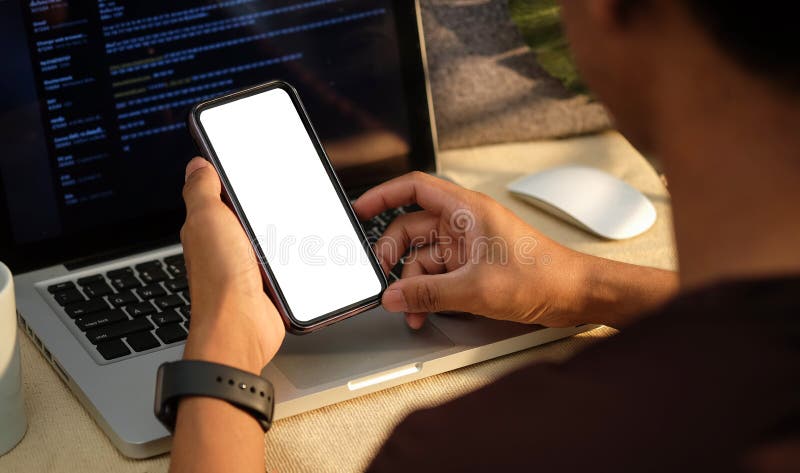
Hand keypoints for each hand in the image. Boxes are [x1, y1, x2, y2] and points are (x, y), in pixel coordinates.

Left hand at [180, 157, 284, 373]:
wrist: (242, 327)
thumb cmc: (220, 279)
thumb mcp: (207, 219)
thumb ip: (201, 190)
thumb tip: (197, 164)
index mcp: (205, 228)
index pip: (217, 194)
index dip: (230, 178)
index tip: (249, 163)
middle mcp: (222, 247)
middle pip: (244, 214)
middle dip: (260, 203)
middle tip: (280, 187)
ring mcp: (244, 265)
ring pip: (264, 236)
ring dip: (277, 229)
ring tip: (294, 214)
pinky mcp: (265, 283)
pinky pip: (279, 260)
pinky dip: (288, 253)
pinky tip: (299, 246)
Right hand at [354, 172, 678, 328]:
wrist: (574, 294)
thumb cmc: (542, 276)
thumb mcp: (476, 288)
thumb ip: (428, 293)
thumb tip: (393, 296)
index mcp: (466, 210)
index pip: (414, 187)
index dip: (383, 194)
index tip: (359, 208)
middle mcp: (464, 222)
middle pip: (411, 228)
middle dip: (393, 255)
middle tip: (382, 278)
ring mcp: (467, 245)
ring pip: (422, 257)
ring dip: (412, 283)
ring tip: (409, 309)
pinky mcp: (472, 265)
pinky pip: (438, 274)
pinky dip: (428, 293)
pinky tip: (424, 312)